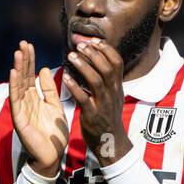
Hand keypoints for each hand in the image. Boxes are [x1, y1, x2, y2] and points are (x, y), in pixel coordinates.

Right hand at [9, 40, 68, 177]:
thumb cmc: (54, 134)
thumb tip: (44, 69)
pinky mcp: (19, 119)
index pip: (30, 75)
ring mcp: (21, 110)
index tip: (29, 45)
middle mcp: (26, 102)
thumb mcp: (55, 106)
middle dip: (23, 60)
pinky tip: (13, 73)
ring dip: (17, 69)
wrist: (52, 156)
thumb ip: (49, 89)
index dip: (30, 61)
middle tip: (22, 43)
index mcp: (35, 98)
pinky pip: (16, 101)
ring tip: (17, 54)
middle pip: (23, 77)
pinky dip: (14, 87)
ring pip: (18, 86)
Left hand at [62, 37, 130, 164]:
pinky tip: (65, 77)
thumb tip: (98, 58)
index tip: (93, 40)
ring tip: (71, 56)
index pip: (117, 62)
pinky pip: (83, 98)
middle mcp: (113, 93)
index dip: (106, 49)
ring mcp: (103, 104)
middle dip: (93, 54)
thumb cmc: (108, 117)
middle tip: (79, 45)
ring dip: (83, 66)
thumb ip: (108, 80)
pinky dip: (74, 86)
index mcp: (117, 86)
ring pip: (96, 80)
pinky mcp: (92, 115)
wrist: (110, 142)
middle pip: (107, 68)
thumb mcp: (113, 96)